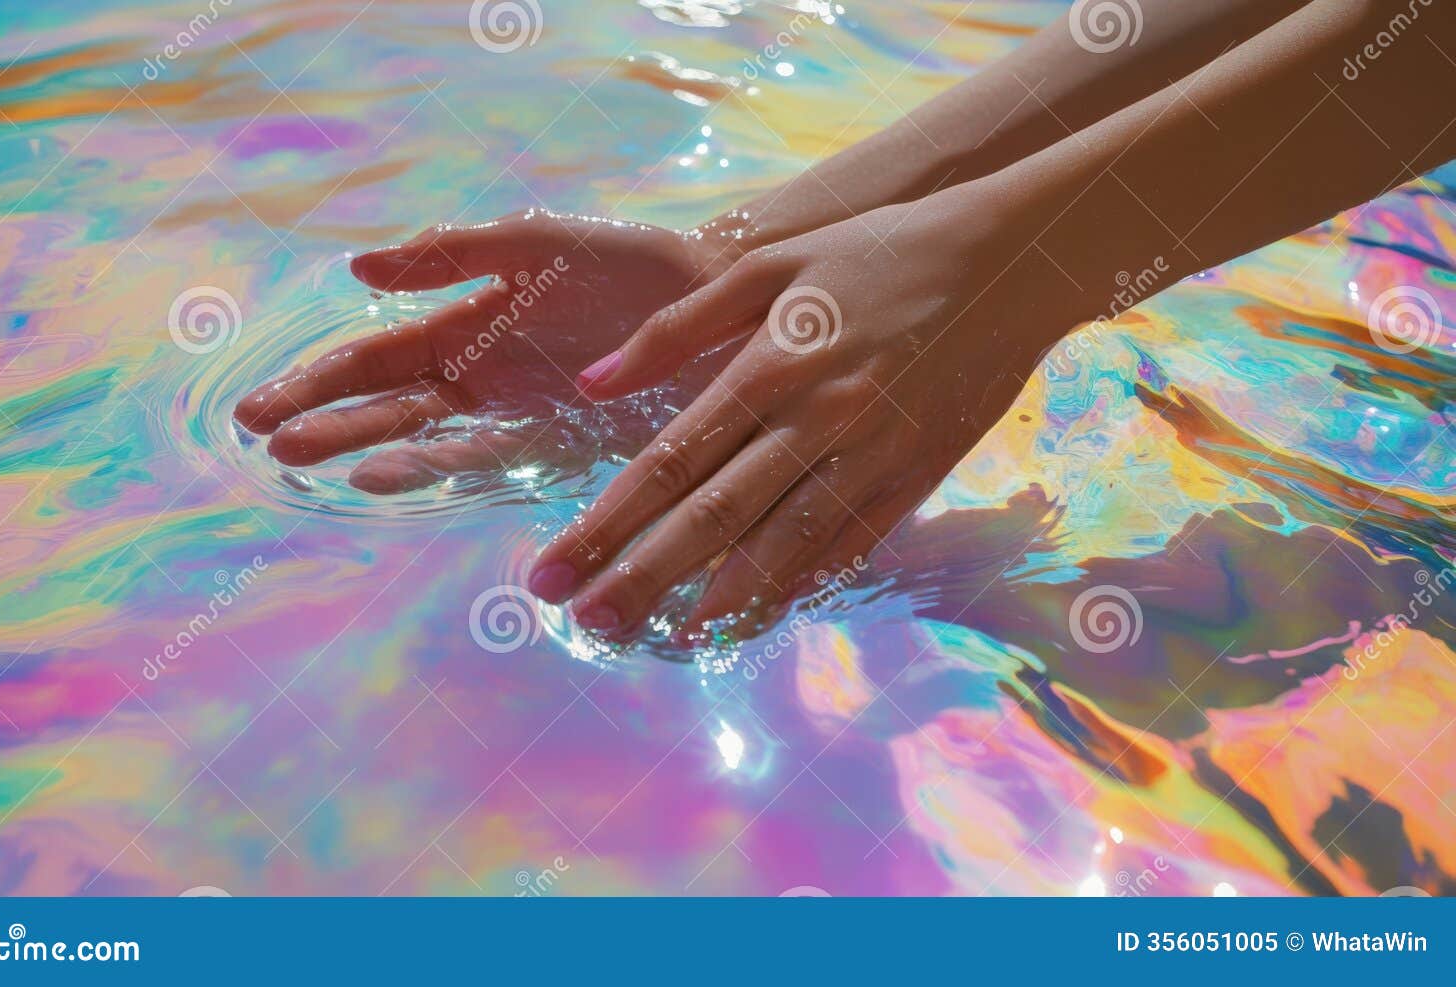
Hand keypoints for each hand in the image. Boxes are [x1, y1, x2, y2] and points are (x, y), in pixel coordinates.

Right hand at [234, 210, 746, 491]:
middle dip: (321, 418)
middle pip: (384, 403)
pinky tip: (384, 474)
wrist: (715, 305)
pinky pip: (482, 459)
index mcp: (466, 323)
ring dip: (360, 445)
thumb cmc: (630, 264)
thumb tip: (357, 267)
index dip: (316, 380)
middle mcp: (479, 376)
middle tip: (261, 436)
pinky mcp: (555, 443)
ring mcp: (512, 414)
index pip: (375, 357)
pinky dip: (431, 466)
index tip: (258, 406)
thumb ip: (450, 253)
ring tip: (303, 455)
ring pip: (420, 434)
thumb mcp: (533, 244)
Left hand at [527, 198, 1066, 638]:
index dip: (606, 521)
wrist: (1009, 262)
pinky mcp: (913, 477)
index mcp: (770, 365)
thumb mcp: (770, 262)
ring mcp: (870, 456)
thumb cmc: (875, 252)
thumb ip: (677, 327)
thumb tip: (594, 384)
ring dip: (718, 596)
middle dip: (642, 573)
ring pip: (782, 543)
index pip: (670, 461)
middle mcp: (817, 420)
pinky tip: (755, 615)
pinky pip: (846, 545)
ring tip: (663, 636)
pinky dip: (798, 585)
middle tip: (584, 620)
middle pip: (714, 515)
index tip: (553, 567)